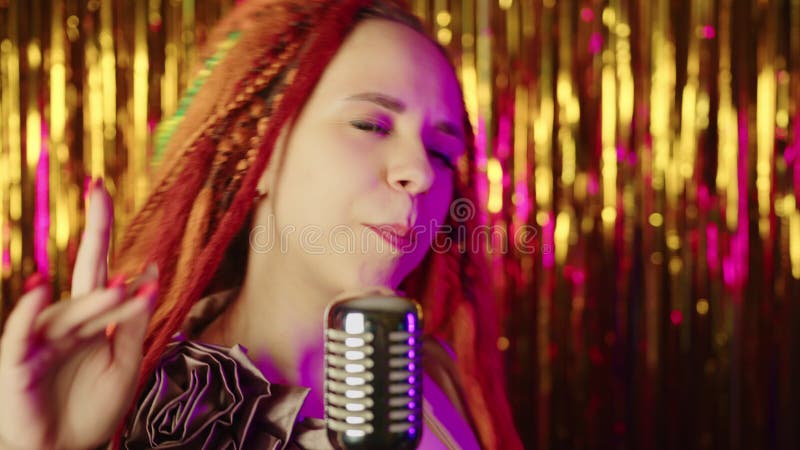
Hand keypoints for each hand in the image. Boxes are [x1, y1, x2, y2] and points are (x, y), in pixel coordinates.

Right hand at [0, 179, 157, 449]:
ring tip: (126, 288)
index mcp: (91, 317)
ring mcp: (42, 340)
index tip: (99, 188)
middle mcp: (66, 320)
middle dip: (96, 232)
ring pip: (75, 310)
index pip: (97, 264)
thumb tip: (150, 271)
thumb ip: (135, 317)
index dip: (100, 228)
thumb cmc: (93, 408)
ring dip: (100, 300)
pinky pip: (24, 334)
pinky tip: (41, 290)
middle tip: (99, 191)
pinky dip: (31, 312)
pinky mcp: (20, 363)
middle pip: (88, 275)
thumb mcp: (127, 359)